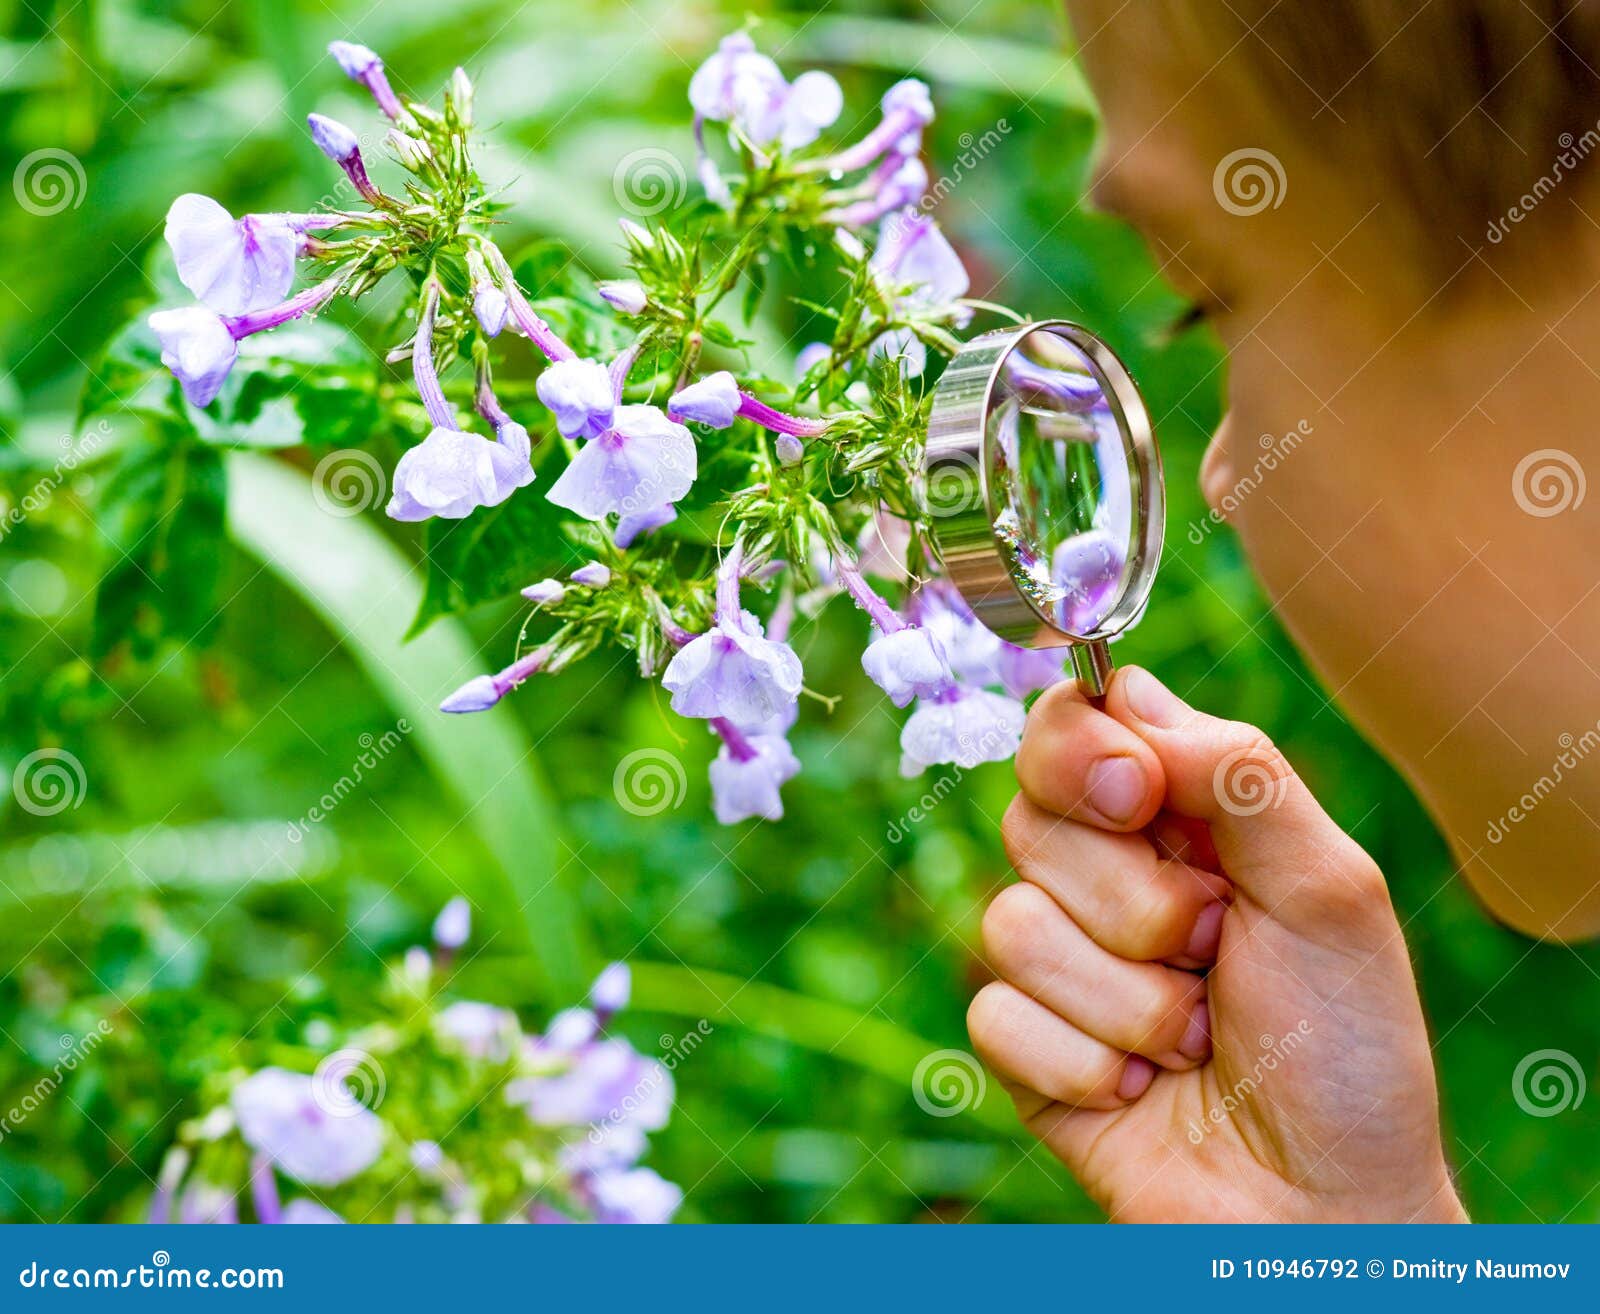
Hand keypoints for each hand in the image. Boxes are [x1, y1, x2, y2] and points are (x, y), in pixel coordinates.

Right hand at [967, 666, 1466, 1222]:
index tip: (1136, 798)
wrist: (1317, 1214)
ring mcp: (1063, 959)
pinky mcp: (1026, 1044)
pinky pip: (994, 1015)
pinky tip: (1144, 1090)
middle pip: (1030, 815)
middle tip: (1212, 948)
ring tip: (1197, 1038)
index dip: (1083, 749)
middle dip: (1133, 903)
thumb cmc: (1344, 1050)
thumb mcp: (1332, 891)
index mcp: (1184, 815)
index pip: (1078, 721)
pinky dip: (1085, 1064)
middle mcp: (1111, 873)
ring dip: (1127, 1001)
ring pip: (1009, 921)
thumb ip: (1240, 774)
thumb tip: (1125, 707)